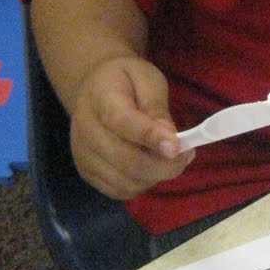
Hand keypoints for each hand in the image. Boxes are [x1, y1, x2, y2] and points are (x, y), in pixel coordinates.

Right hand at [69, 55, 190, 200]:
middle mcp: (85, 130)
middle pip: (125, 160)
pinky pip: (119, 190)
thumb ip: (157, 108)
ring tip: (169, 159)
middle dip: (163, 165)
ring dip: (155, 176)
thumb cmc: (125, 81)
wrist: (94, 89)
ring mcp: (83, 155)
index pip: (122, 122)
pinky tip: (150, 168)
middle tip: (187, 155)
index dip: (151, 138)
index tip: (176, 148)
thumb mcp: (147, 79)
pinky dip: (141, 185)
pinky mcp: (86, 173)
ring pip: (125, 181)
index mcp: (100, 98)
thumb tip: (169, 139)